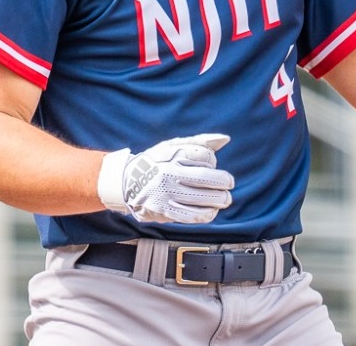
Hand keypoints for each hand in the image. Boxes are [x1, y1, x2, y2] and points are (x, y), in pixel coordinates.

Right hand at [97, 133, 233, 223]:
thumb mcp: (173, 145)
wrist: (126, 182)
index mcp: (172, 154)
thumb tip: (225, 139)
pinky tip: (211, 211)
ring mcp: (165, 193)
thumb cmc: (156, 162)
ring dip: (219, 200)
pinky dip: (207, 214)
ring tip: (224, 199)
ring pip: (202, 198)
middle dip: (224, 182)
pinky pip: (191, 215)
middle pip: (207, 177)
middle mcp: (169, 172)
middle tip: (228, 184)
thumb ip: (200, 141)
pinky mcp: (164, 210)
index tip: (211, 164)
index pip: (206, 156)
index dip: (212, 161)